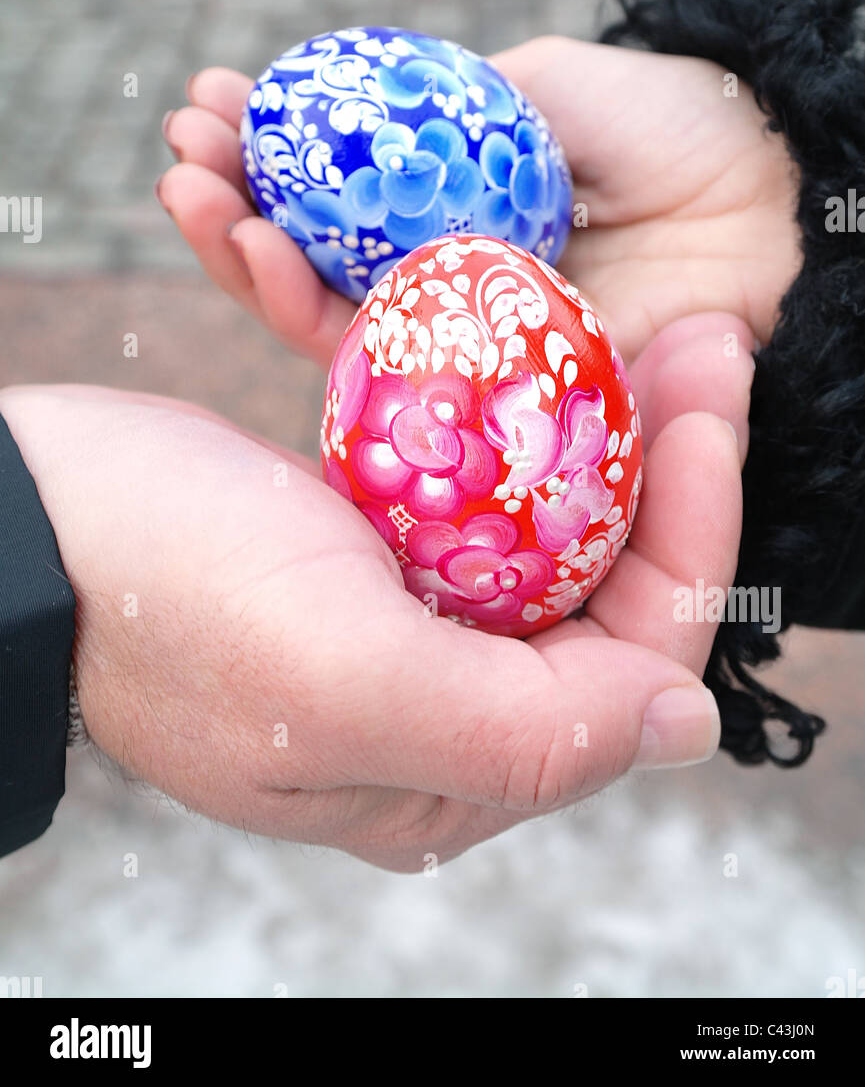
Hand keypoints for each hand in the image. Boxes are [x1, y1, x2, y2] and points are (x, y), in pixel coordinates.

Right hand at [0, 312, 750, 870]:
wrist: (28, 518)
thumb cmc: (165, 593)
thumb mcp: (339, 677)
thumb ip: (522, 729)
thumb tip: (685, 727)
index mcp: (454, 765)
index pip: (635, 658)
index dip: (696, 529)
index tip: (714, 397)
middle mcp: (445, 706)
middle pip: (606, 581)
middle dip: (665, 458)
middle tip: (702, 338)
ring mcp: (407, 622)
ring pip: (550, 523)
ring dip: (599, 421)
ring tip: (641, 320)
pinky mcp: (371, 548)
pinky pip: (477, 483)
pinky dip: (511, 414)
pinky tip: (541, 339)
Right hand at [157, 39, 799, 367]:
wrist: (761, 198)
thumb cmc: (668, 131)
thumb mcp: (536, 89)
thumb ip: (440, 106)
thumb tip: (348, 110)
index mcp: (453, 219)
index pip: (334, 200)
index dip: (267, 155)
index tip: (214, 102)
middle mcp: (445, 294)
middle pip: (313, 264)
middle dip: (232, 205)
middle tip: (176, 145)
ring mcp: (457, 355)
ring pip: (324, 320)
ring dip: (243, 251)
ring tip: (184, 180)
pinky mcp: (478, 408)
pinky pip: (377, 368)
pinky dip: (304, 307)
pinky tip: (254, 242)